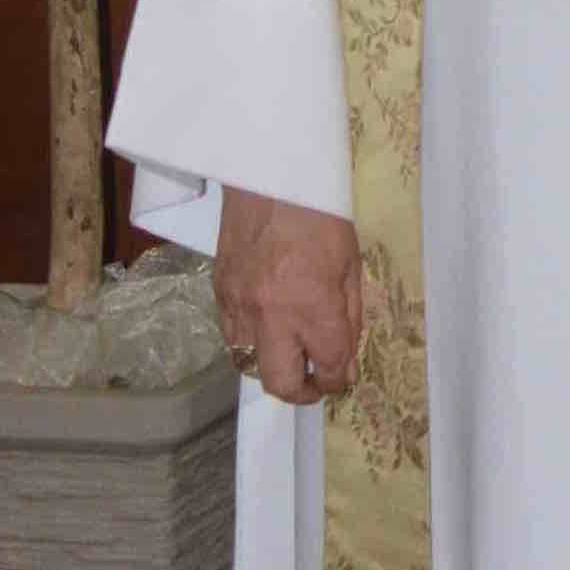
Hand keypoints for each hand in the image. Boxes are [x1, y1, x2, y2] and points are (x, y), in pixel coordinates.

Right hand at [212, 187, 364, 405]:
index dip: (338, 379)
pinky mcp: (218, 292)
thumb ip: (349, 317)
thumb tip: (344, 359)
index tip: (342, 375)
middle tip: (316, 381)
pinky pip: (232, 337)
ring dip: (272, 367)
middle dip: (302, 392)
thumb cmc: (321, 215)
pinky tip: (269, 330)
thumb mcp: (351, 265)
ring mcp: (239, 305)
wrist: (269, 177)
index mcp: (313, 305)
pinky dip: (251, 343)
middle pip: (280, 383)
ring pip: (248, 365)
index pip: (328, 366)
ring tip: (292, 354)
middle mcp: (271, 314)